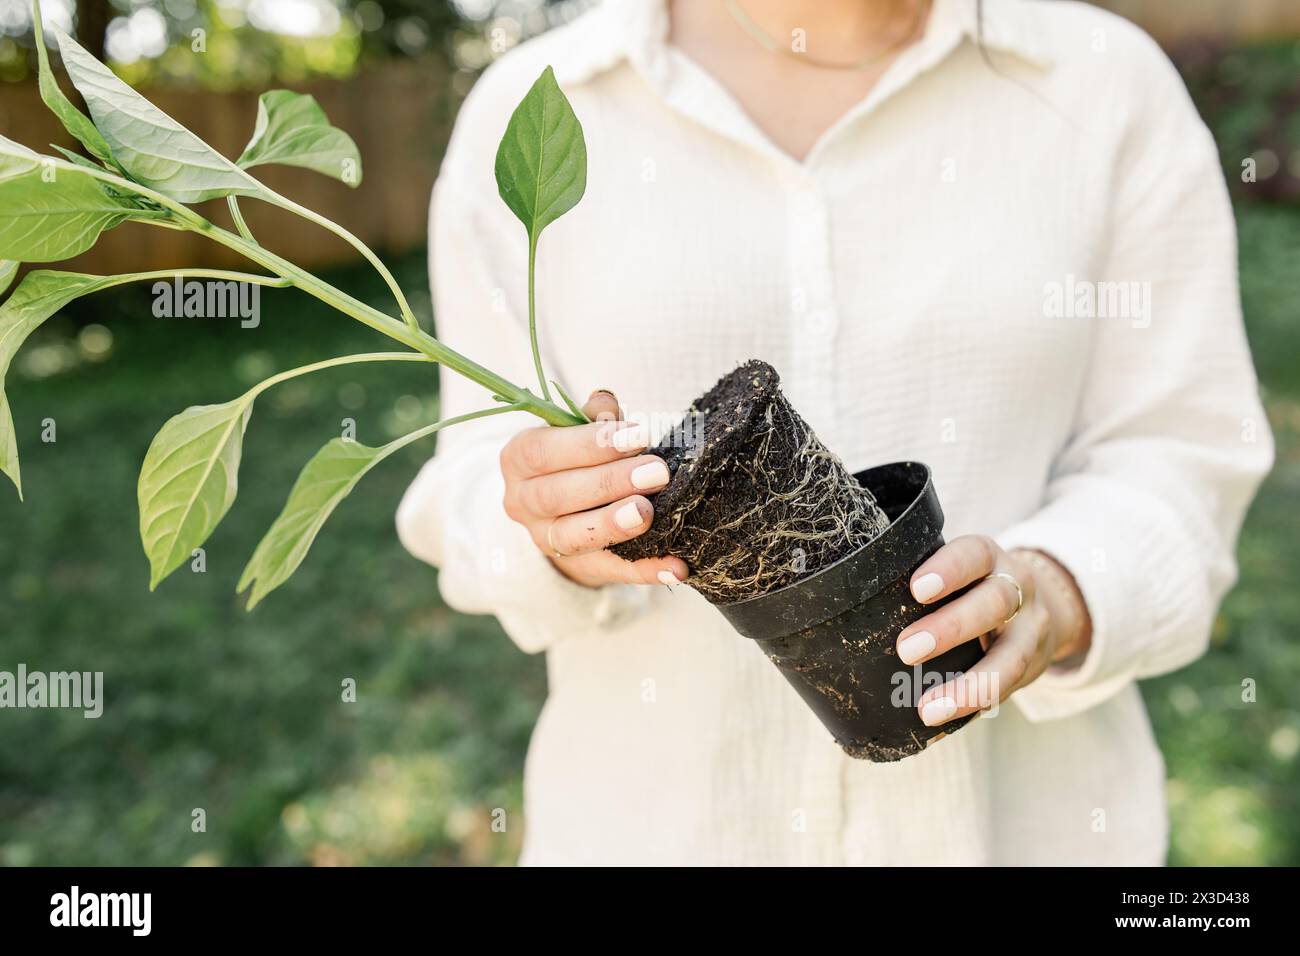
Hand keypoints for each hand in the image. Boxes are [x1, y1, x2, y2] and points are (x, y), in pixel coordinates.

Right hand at [500, 390, 689, 588]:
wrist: (563, 508)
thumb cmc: (575, 456)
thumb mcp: (575, 430)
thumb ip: (591, 417)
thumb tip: (605, 401)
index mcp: (518, 460)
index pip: (543, 451)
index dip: (589, 444)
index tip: (637, 435)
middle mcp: (523, 503)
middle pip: (557, 495)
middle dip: (609, 482)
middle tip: (657, 472)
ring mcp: (546, 540)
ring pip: (573, 538)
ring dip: (613, 525)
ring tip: (648, 512)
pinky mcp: (579, 568)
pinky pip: (612, 571)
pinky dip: (646, 570)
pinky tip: (676, 566)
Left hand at [894, 535, 1092, 726]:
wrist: (1040, 609)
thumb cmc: (971, 589)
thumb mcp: (958, 573)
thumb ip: (918, 585)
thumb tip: (838, 603)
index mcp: (988, 558)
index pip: (974, 554)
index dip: (949, 569)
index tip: (916, 589)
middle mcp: (1016, 587)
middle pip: (995, 601)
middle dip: (952, 626)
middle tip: (906, 649)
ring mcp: (1030, 627)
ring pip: (1011, 653)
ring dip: (970, 683)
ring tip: (928, 707)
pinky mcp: (1032, 664)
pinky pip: (1009, 687)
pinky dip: (976, 703)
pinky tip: (945, 716)